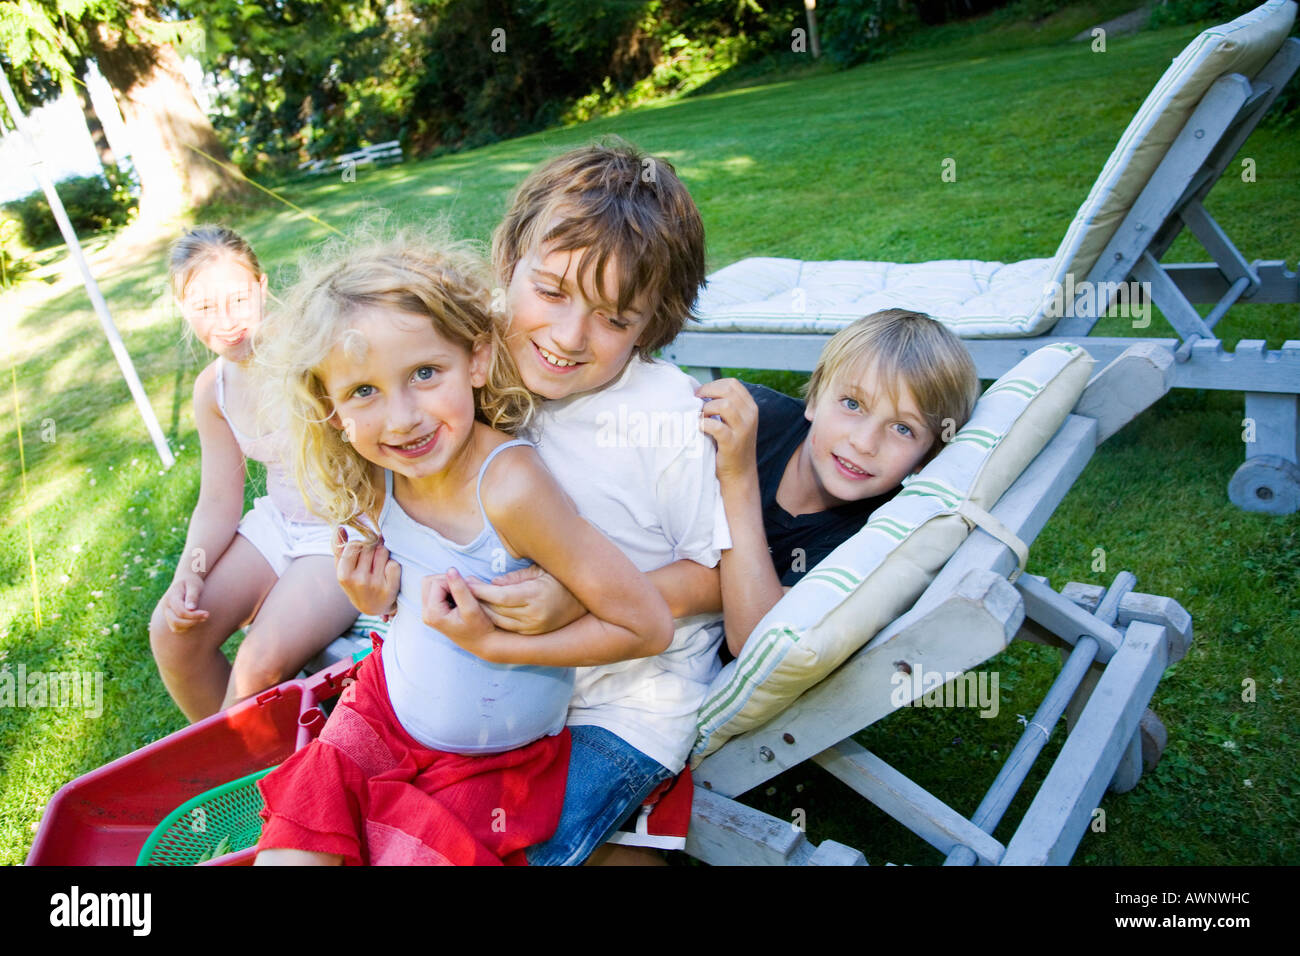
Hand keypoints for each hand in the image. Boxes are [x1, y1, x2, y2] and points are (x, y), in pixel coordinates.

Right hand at [161, 571, 208, 631]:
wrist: (184, 580)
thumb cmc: (191, 582)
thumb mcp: (194, 585)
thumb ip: (192, 596)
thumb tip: (191, 609)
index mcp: (171, 597)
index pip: (181, 612)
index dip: (194, 615)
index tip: (207, 614)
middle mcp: (166, 606)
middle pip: (175, 621)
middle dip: (192, 622)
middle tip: (206, 617)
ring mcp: (166, 613)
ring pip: (175, 626)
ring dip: (189, 625)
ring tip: (202, 617)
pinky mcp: (170, 617)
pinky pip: (176, 627)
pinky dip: (186, 627)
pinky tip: (196, 619)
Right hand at [333, 527, 399, 616]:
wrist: (372, 608)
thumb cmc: (356, 583)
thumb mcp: (343, 569)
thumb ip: (339, 548)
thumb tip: (340, 527)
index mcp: (343, 575)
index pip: (354, 545)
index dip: (360, 545)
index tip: (362, 552)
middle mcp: (358, 581)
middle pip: (370, 547)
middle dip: (373, 548)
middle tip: (372, 560)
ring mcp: (375, 585)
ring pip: (383, 552)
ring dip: (383, 554)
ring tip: (379, 565)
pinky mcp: (390, 589)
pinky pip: (394, 564)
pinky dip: (393, 565)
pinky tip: (388, 573)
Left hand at [422, 568, 498, 659]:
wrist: (482, 643)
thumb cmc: (479, 628)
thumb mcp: (471, 608)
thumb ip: (460, 588)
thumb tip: (450, 569)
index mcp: (433, 613)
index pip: (437, 583)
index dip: (453, 581)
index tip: (467, 590)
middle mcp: (426, 613)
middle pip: (428, 582)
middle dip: (446, 580)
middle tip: (463, 589)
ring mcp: (428, 613)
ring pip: (430, 585)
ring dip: (447, 584)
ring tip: (462, 594)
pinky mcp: (433, 612)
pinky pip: (434, 591)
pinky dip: (446, 590)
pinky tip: (458, 599)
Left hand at [464, 564, 586, 634]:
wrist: (583, 602)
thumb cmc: (560, 579)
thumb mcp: (540, 571)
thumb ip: (516, 578)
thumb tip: (494, 583)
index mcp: (536, 596)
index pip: (500, 596)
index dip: (481, 590)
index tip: (466, 582)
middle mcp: (534, 616)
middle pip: (496, 611)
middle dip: (476, 600)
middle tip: (461, 589)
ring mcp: (534, 627)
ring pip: (499, 622)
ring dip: (481, 611)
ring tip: (468, 599)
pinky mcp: (533, 632)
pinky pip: (507, 627)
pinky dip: (493, 619)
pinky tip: (483, 610)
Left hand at [697, 378, 758, 484]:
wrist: (739, 473)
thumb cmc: (731, 445)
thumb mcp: (735, 422)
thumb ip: (726, 406)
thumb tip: (700, 391)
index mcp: (750, 407)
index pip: (733, 384)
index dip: (713, 385)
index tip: (700, 393)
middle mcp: (750, 416)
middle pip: (728, 390)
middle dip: (707, 392)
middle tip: (696, 401)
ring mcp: (743, 430)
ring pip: (724, 405)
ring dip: (706, 409)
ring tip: (700, 417)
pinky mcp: (733, 444)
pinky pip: (716, 427)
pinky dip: (704, 424)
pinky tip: (699, 428)